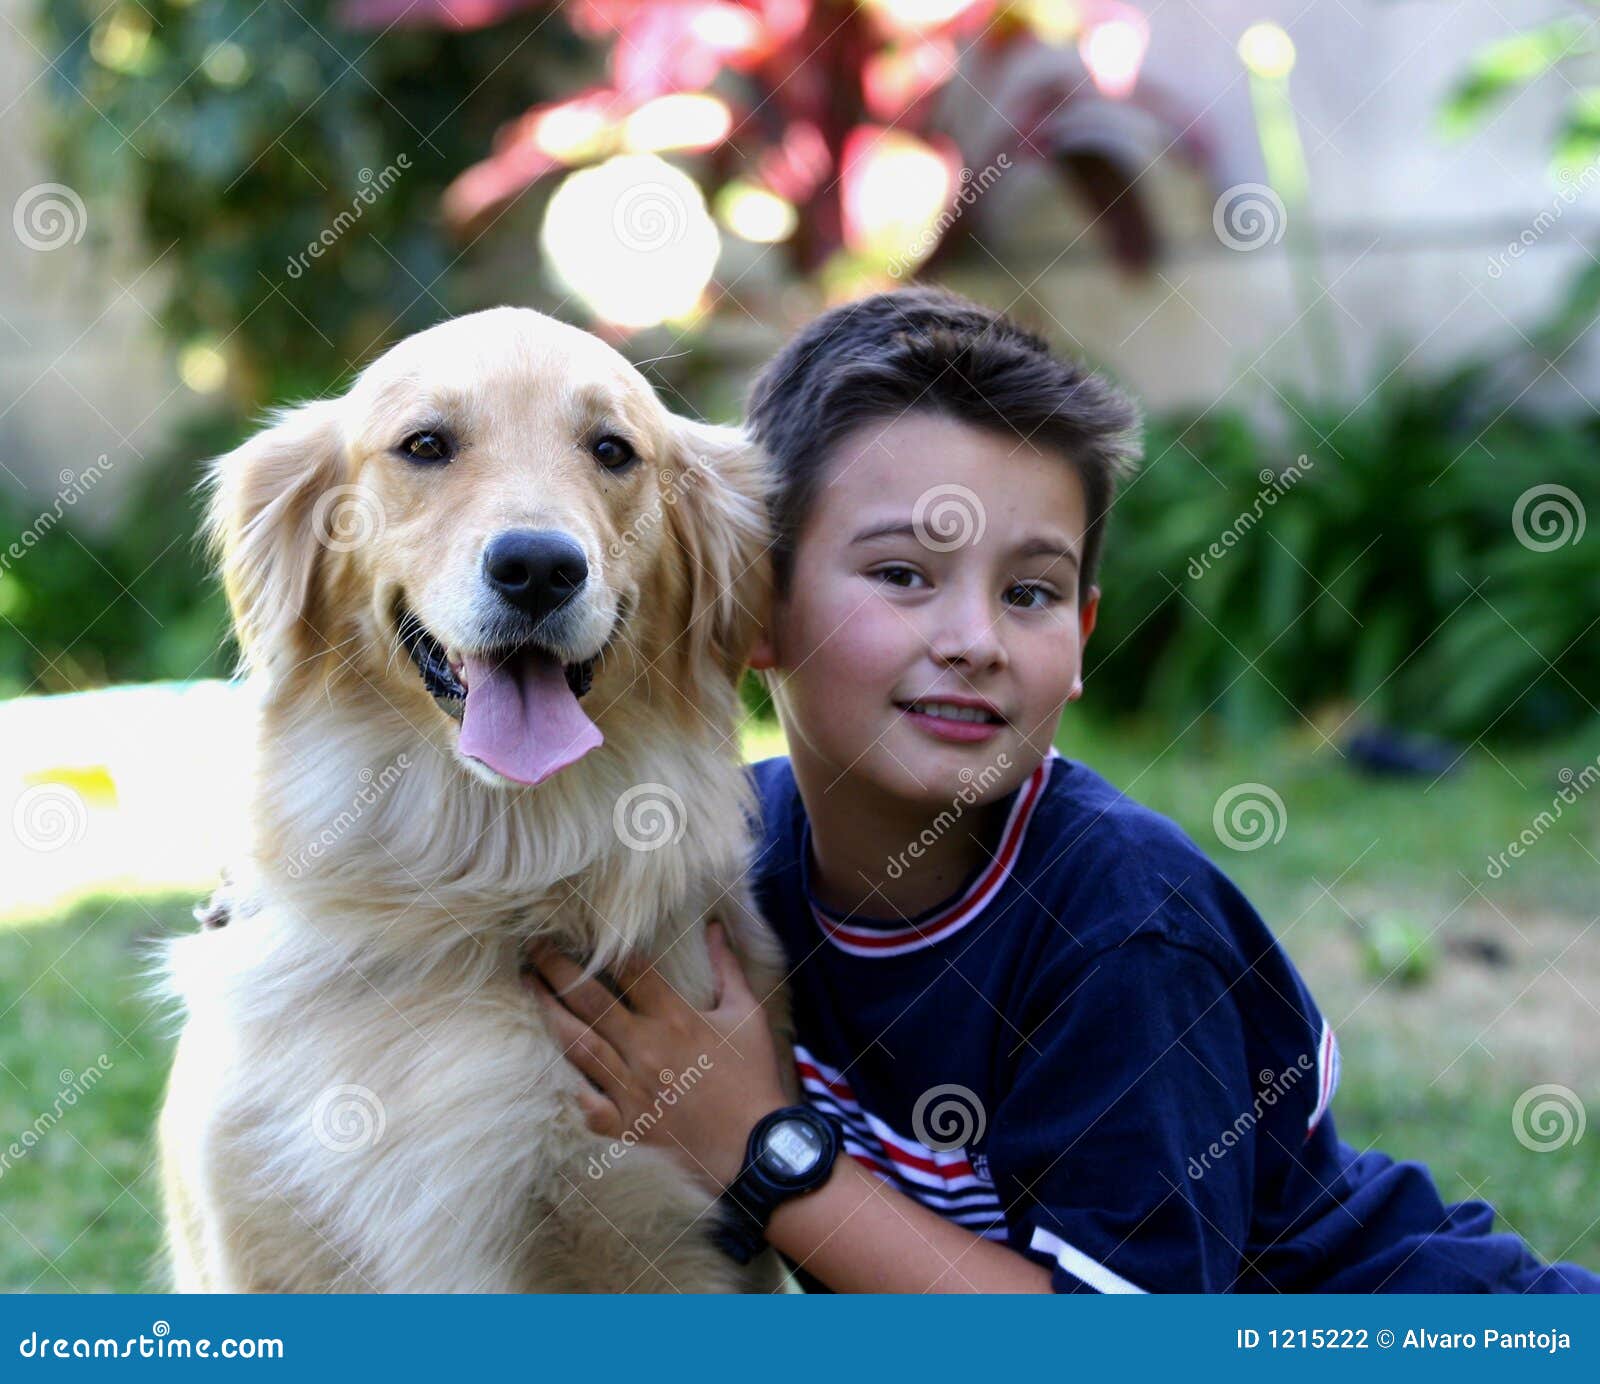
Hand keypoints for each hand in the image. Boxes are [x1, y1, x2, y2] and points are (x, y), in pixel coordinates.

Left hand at [528, 922, 789, 1194]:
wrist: (757, 1149)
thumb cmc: (754, 1078)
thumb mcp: (747, 1015)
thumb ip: (728, 968)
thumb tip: (716, 928)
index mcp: (675, 1018)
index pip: (630, 970)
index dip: (604, 946)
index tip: (580, 929)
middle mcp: (645, 1048)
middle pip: (591, 1001)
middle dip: (559, 969)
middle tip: (535, 947)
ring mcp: (631, 1089)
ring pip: (578, 1045)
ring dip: (549, 1014)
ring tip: (529, 987)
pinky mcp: (627, 1126)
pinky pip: (586, 1107)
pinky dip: (567, 1089)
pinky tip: (541, 1070)